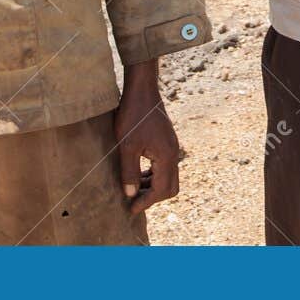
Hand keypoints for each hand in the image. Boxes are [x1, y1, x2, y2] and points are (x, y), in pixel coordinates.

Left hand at [113, 59, 179, 214]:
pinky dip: (154, 175)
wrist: (142, 90)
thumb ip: (129, 171)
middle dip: (153, 197)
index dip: (146, 202)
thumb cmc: (133, 115)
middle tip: (134, 200)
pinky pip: (165, 166)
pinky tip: (138, 173)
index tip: (131, 209)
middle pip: (171, 187)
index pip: (160, 189)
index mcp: (166, 156)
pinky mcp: (167, 142)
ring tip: (133, 188)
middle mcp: (173, 153)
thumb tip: (130, 194)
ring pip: (169, 177)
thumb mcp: (127, 145)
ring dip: (153, 186)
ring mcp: (172, 147)